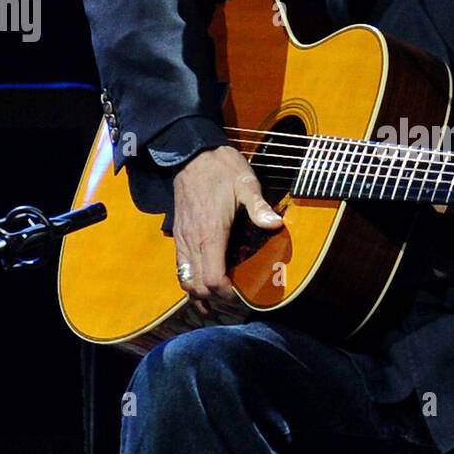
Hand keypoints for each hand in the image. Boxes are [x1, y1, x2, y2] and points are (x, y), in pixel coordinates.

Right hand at [172, 146, 282, 314]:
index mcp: (210, 233)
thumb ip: (259, 208)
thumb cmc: (221, 169)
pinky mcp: (178, 235)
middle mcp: (192, 241)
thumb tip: (275, 225)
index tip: (244, 294)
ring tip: (221, 299)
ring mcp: (182, 239)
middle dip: (217, 298)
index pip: (213, 279)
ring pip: (186, 280)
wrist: (191, 154)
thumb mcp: (246, 184)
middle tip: (237, 298)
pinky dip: (191, 282)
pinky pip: (180, 268)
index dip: (228, 294)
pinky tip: (203, 286)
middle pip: (198, 286)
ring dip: (202, 293)